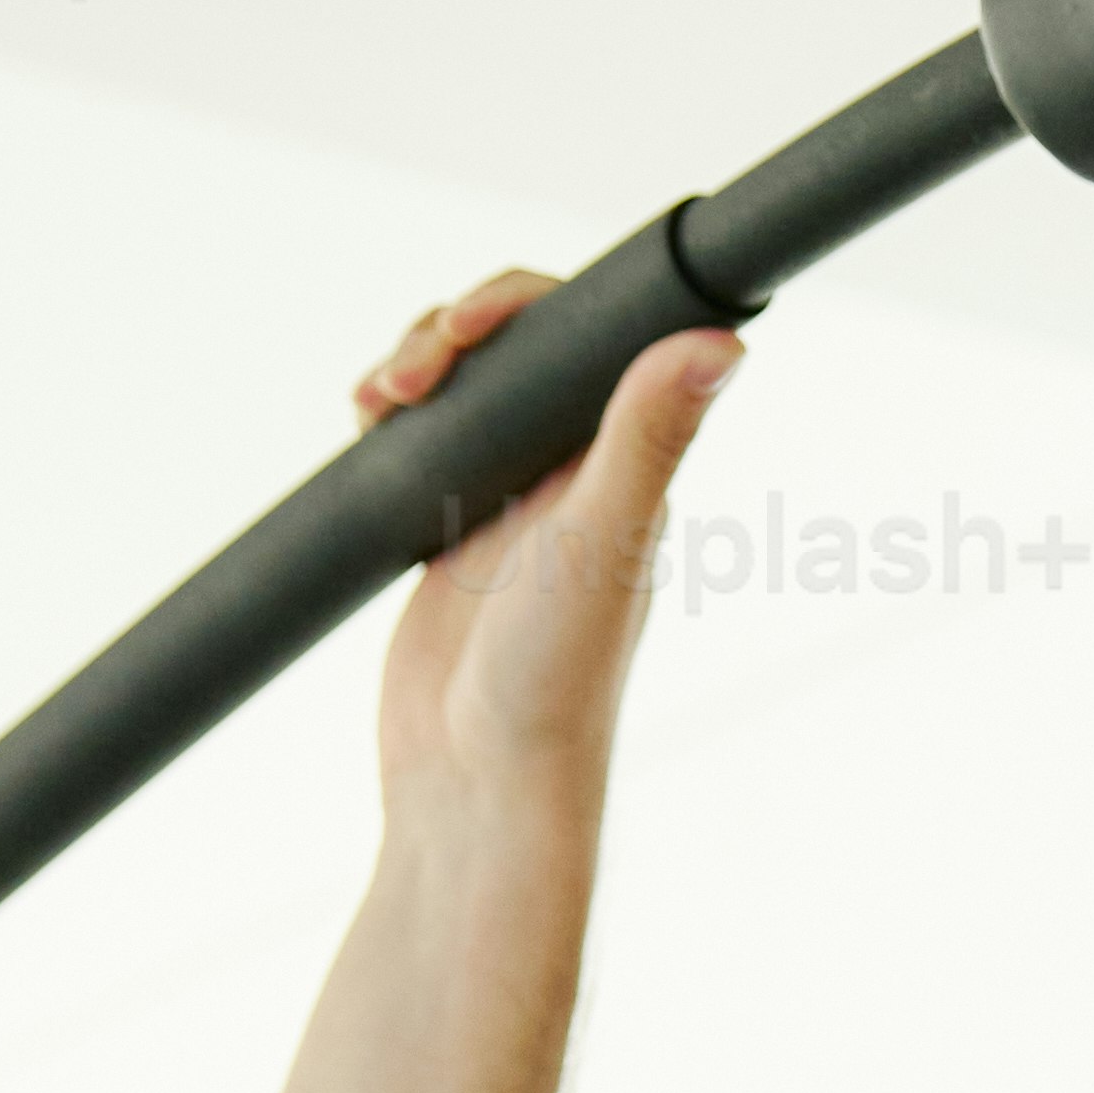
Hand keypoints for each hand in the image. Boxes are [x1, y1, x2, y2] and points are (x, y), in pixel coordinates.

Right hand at [349, 265, 739, 841]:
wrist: (481, 787)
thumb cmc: (551, 680)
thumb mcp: (597, 543)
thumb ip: (648, 440)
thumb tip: (727, 341)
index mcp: (626, 467)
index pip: (583, 337)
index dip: (517, 305)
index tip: (461, 329)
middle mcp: (576, 479)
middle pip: (514, 352)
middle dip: (450, 334)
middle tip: (407, 377)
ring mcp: (511, 507)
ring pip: (464, 392)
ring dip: (414, 367)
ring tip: (376, 402)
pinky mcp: (451, 538)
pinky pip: (426, 444)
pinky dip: (392, 418)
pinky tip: (366, 428)